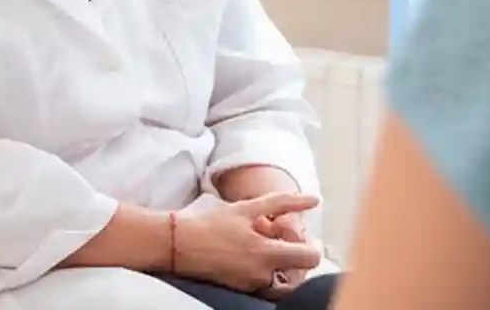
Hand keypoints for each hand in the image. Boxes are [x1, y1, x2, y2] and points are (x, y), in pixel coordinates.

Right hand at [173, 192, 322, 293]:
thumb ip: (283, 203)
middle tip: (278, 235)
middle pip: (298, 270)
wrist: (175, 244)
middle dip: (293, 253)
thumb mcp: (246, 208)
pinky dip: (263, 267)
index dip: (311, 245)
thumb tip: (314, 200)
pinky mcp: (239, 289)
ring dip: (278, 259)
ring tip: (261, 240)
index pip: (310, 258)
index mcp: (266, 254)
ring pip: (280, 276)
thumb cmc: (208, 224)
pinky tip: (248, 250)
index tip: (299, 233)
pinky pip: (263, 280)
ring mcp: (250, 285)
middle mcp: (261, 275)